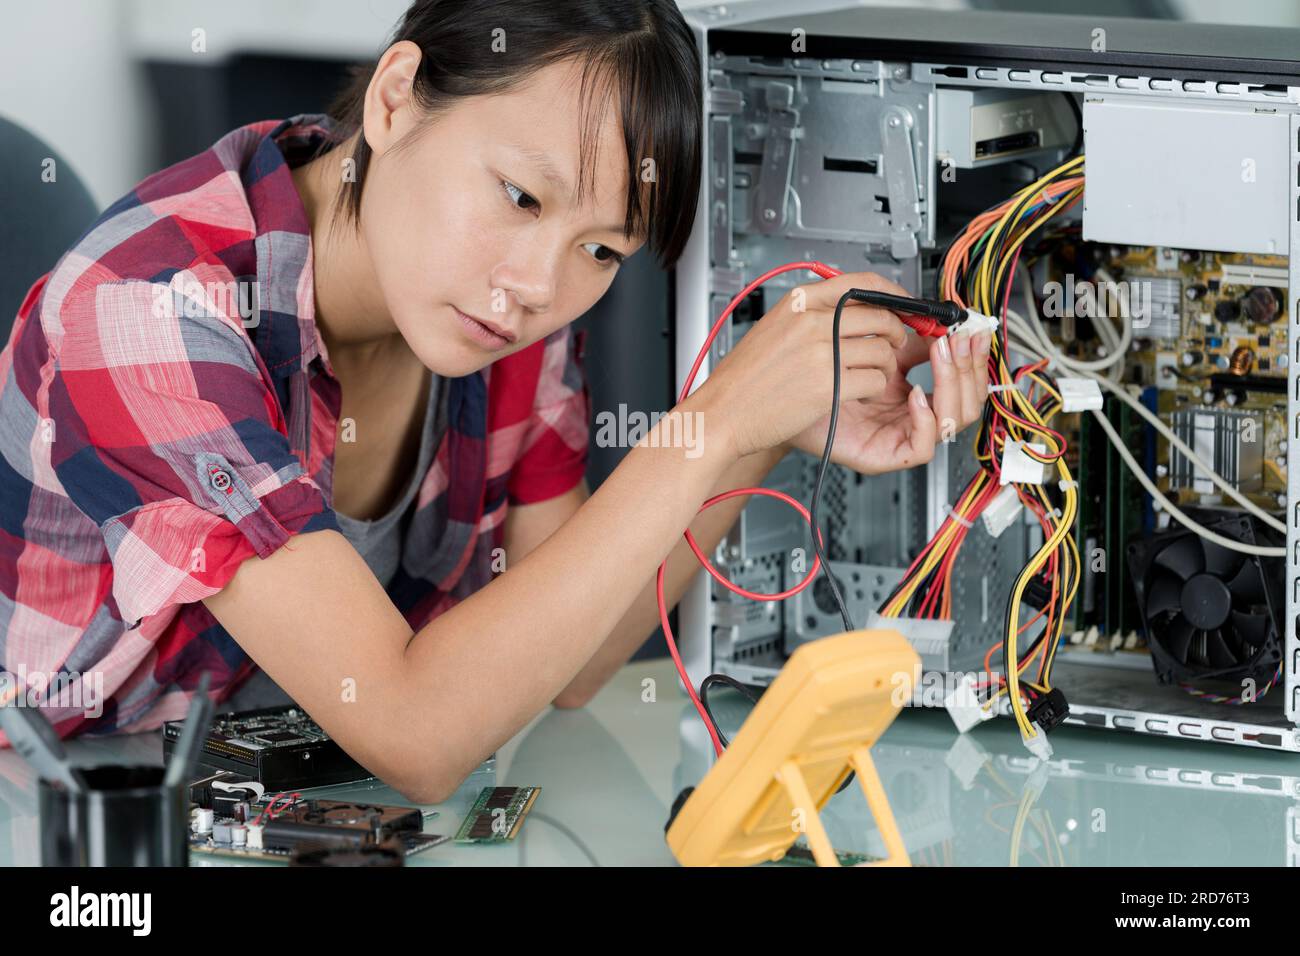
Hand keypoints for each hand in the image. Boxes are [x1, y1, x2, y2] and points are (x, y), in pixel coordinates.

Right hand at [696, 271, 910, 460]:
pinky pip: (874, 380)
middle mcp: (811, 321)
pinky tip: (858, 394)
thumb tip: (858, 308)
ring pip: (882, 351)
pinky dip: (873, 389)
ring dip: (884, 367)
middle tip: (894, 345)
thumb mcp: (775, 327)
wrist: (722, 412)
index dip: (893, 295)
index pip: (862, 284)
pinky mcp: (828, 384)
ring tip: (870, 376)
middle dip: (896, 334)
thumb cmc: (744, 378)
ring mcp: (820, 352)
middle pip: (881, 317)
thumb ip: (813, 314)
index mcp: (800, 302)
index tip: (905, 306)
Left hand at [786, 318, 991, 474]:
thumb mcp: (867, 352)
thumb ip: (902, 339)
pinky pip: (925, 446)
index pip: (962, 382)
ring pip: (954, 422)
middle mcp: (913, 417)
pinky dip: (926, 420)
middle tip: (957, 340)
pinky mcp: (888, 454)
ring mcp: (903, 436)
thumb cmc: (816, 382)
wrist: (781, 405)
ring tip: (938, 356)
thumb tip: (933, 319)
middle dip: (968, 367)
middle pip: (968, 401)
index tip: (970, 329)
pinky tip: (915, 395)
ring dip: (952, 385)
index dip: (972, 356)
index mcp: (914, 395)